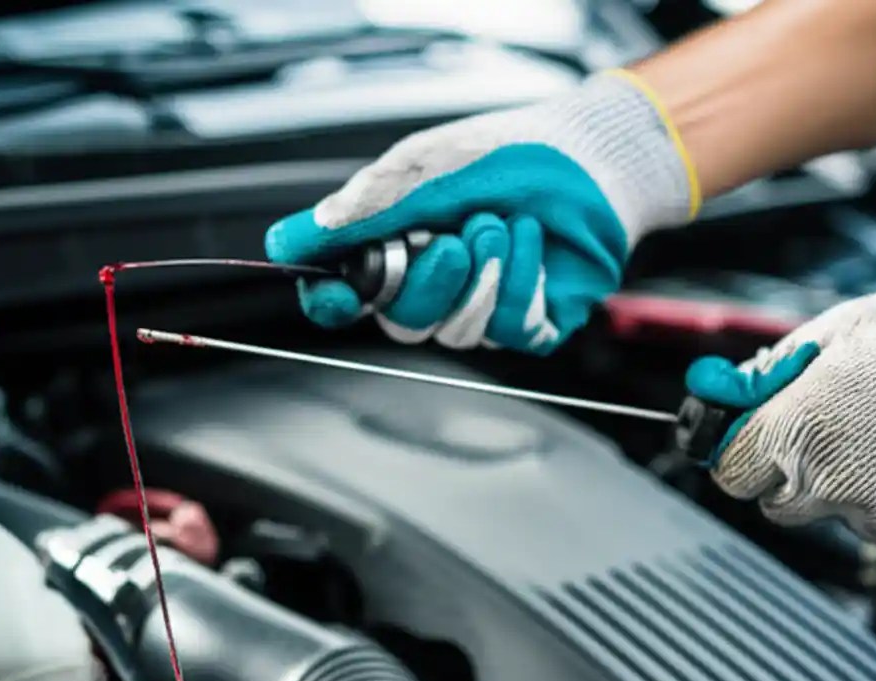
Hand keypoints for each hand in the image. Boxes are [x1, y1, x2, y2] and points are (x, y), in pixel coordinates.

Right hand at [264, 71, 696, 353]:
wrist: (586, 158)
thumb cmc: (505, 155)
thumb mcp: (421, 171)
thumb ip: (361, 211)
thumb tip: (289, 242)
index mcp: (399, 245)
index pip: (348, 296)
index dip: (333, 303)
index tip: (334, 296)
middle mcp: (437, 284)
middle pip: (401, 323)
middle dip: (427, 282)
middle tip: (452, 240)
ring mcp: (482, 308)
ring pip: (456, 330)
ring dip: (481, 271)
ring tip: (500, 221)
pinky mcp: (530, 323)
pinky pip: (509, 327)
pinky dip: (519, 277)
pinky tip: (530, 239)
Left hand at [685, 234, 875, 554]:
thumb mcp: (841, 329)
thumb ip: (777, 371)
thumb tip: (737, 391)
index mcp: (802, 428)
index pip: (731, 471)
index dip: (736, 452)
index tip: (746, 440)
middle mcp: (836, 484)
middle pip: (778, 506)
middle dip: (790, 475)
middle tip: (827, 434)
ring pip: (844, 516)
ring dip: (856, 486)